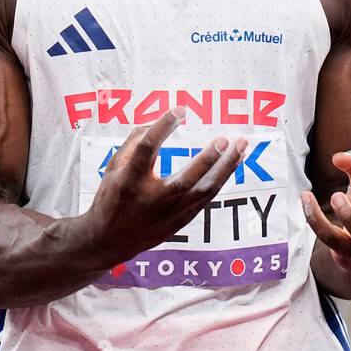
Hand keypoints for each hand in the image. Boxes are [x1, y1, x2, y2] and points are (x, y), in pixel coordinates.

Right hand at [84, 106, 247, 265]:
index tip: (179, 109)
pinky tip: (233, 162)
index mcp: (128, 182)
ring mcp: (169, 213)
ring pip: (205, 190)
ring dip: (226, 167)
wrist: (110, 240)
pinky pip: (207, 198)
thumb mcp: (113, 166)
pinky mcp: (181, 221)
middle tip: (224, 139)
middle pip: (186, 179)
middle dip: (208, 159)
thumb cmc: (112, 197)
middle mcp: (151, 200)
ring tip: (240, 145)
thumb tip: (160, 120)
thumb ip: (134, 140)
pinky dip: (222, 178)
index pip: (146, 150)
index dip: (162, 127)